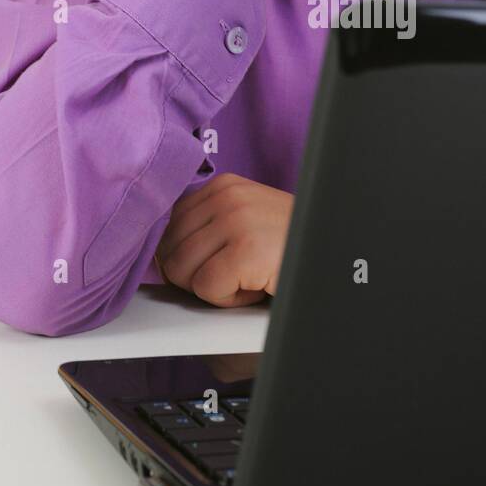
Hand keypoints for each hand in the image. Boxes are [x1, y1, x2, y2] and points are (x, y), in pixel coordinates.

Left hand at [155, 172, 293, 308]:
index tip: (219, 261)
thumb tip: (156, 254)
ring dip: (215, 287)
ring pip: (182, 273)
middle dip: (198, 274)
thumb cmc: (287, 249)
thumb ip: (205, 227)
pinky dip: (230, 299)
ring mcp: (237, 220)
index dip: (186, 256)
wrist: (329, 256)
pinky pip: (207, 289)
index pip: (167, 228)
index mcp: (223, 185)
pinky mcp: (246, 250)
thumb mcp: (243, 223)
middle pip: (169, 252)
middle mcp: (227, 195)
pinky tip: (258, 285)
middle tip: (240, 271)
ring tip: (251, 275)